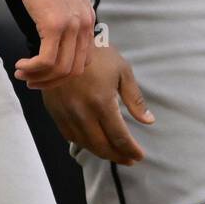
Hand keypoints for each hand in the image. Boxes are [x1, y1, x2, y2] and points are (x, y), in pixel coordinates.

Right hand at [13, 0, 94, 86]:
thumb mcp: (64, 1)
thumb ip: (66, 21)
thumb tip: (54, 42)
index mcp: (88, 20)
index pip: (84, 61)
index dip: (63, 74)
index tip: (45, 74)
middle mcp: (84, 25)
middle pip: (74, 70)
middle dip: (51, 81)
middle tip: (32, 80)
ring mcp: (71, 26)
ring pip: (61, 69)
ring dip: (39, 77)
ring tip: (22, 73)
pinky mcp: (54, 25)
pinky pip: (46, 60)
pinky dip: (33, 68)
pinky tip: (21, 64)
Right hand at [43, 44, 153, 165]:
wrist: (65, 43)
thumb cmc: (99, 55)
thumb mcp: (122, 71)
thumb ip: (135, 99)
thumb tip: (148, 121)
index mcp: (102, 103)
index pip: (119, 137)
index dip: (131, 150)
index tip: (139, 156)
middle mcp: (83, 113)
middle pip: (102, 146)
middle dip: (118, 156)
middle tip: (129, 160)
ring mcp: (66, 114)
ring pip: (85, 144)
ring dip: (101, 152)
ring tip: (114, 154)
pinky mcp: (55, 112)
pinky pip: (69, 136)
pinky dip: (83, 143)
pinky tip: (93, 142)